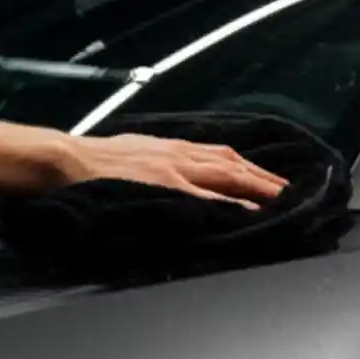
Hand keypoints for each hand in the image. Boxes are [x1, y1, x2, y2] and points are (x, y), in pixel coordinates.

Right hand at [59, 134, 287, 209]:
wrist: (66, 160)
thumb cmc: (94, 162)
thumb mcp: (136, 152)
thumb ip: (161, 162)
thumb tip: (178, 174)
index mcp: (173, 147)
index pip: (223, 154)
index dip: (251, 167)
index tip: (272, 178)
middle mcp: (180, 154)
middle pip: (234, 164)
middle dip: (265, 178)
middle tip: (293, 191)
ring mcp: (175, 170)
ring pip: (228, 175)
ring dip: (259, 187)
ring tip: (284, 200)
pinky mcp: (165, 186)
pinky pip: (207, 195)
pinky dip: (232, 202)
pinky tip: (251, 211)